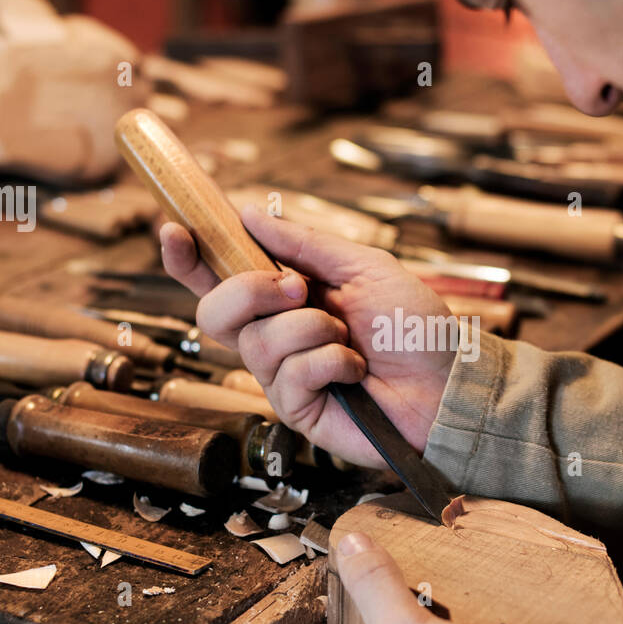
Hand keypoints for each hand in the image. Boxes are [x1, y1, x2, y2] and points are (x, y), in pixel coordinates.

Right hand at [160, 207, 456, 467]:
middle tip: (297, 289)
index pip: (220, 277)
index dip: (188, 256)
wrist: (449, 384)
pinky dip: (329, 361)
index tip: (174, 230)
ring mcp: (282, 375)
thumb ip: (305, 243)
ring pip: (255, 341)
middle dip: (249, 291)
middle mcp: (275, 335)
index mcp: (285, 297)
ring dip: (309, 328)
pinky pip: (288, 375)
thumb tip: (247, 213)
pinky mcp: (296, 410)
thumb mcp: (364, 266)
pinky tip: (355, 370)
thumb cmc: (415, 327)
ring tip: (348, 335)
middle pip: (213, 312)